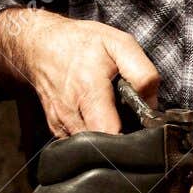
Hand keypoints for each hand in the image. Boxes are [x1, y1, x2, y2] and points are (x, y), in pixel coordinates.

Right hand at [0, 7, 158, 134]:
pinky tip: (98, 118)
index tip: (141, 129)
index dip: (130, 137)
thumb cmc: (80, 43)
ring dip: (107, 137)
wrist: (40, 46)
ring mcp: (61, 124)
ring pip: (92, 149)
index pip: (110, 131)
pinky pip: (80, 143)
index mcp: (89, 89)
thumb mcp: (119, 43)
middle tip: (131, 122)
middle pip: (103, 146)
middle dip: (122, 139)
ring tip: (113, 116)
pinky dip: (94, 135)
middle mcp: (71, 112)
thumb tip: (152, 103)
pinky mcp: (56, 130)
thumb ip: (142, 72)